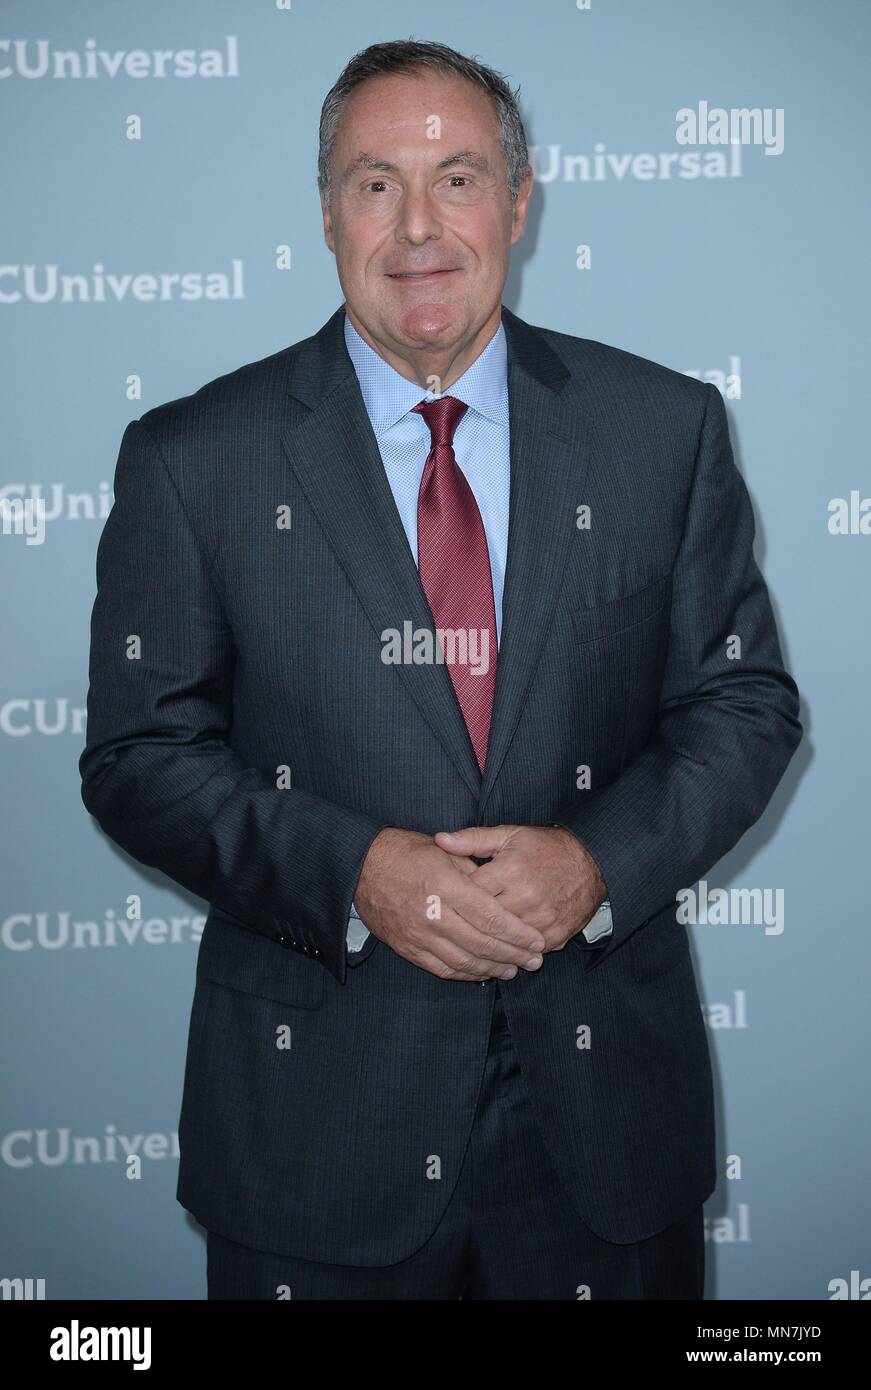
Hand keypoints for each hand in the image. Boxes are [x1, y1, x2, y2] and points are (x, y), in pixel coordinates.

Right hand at [353, 828, 547, 981]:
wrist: (361, 867)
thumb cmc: (405, 852)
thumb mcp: (443, 850)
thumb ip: (473, 870)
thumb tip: (501, 890)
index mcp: (444, 886)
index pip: (490, 916)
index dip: (518, 933)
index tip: (537, 940)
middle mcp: (432, 914)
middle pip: (482, 942)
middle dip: (514, 954)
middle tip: (535, 959)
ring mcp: (418, 935)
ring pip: (464, 961)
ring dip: (493, 968)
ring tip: (514, 969)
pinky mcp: (407, 948)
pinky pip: (442, 968)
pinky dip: (466, 973)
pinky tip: (482, 972)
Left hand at [434, 824, 605, 952]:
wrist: (591, 862)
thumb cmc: (545, 847)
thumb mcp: (508, 835)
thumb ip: (473, 839)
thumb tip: (440, 840)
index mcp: (510, 871)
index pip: (471, 894)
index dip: (454, 900)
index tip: (443, 904)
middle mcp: (526, 897)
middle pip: (485, 922)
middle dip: (466, 927)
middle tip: (447, 932)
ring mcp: (542, 919)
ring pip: (504, 941)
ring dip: (487, 946)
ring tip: (467, 948)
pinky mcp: (555, 935)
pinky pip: (526, 952)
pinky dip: (512, 954)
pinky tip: (497, 956)